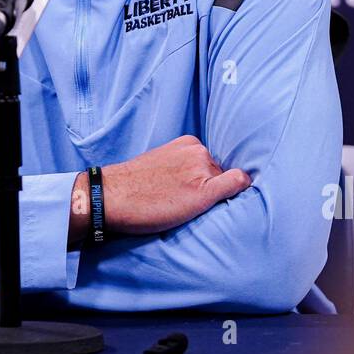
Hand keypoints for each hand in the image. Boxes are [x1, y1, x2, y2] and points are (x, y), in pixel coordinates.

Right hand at [68, 136, 251, 244]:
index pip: (212, 164)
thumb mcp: (160, 163)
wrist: (112, 196)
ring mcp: (202, 170)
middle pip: (220, 174)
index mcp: (188, 143)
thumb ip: (181, 165)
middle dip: (212, 188)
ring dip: (217, 197)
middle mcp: (198, 152)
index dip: (207, 181)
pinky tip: (237, 199)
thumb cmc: (132, 186)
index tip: (197, 193)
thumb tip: (193, 180)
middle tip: (189, 205)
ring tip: (190, 210)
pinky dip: (241, 189)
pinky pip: (237, 184)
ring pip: (226, 184)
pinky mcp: (204, 191)